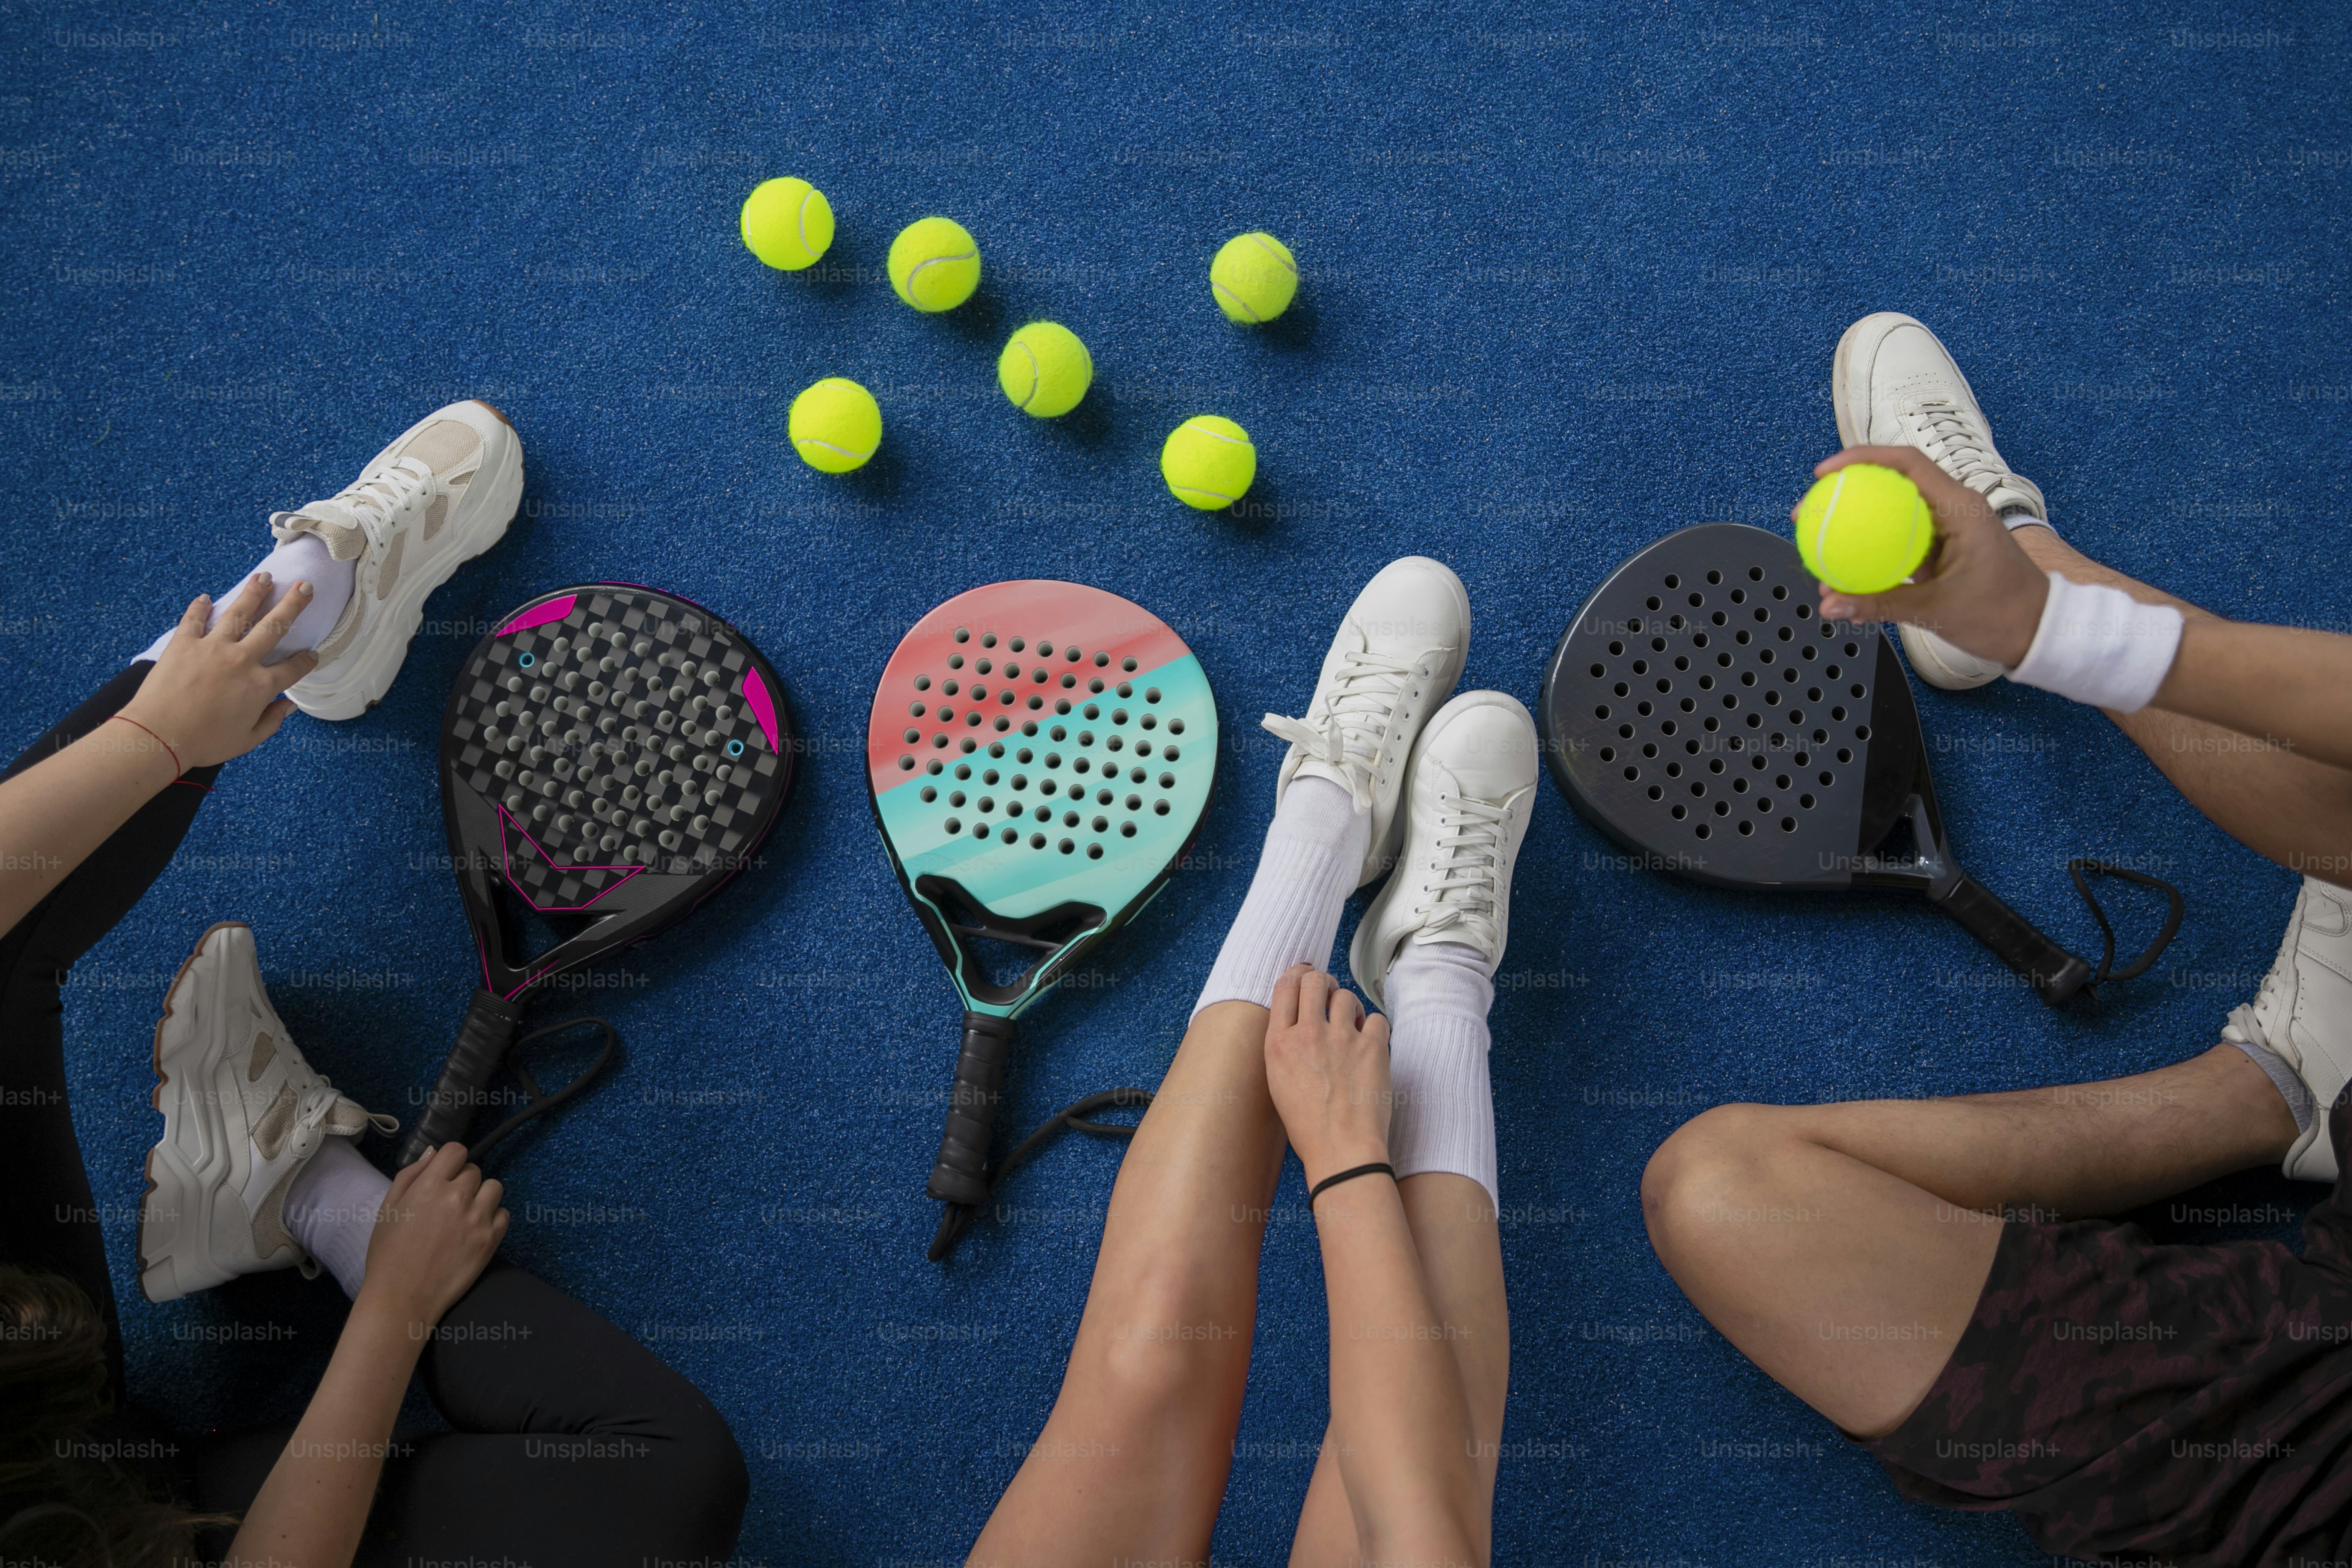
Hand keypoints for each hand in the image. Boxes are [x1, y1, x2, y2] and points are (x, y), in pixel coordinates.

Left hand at [118, 574, 319, 768]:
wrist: (159, 736)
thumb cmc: (203, 743)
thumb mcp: (246, 741)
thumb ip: (271, 722)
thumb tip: (288, 707)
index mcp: (260, 687)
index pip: (293, 668)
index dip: (306, 660)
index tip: (313, 653)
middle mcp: (242, 660)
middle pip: (274, 626)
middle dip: (293, 604)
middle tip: (304, 586)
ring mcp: (213, 648)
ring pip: (239, 613)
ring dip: (253, 593)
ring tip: (263, 577)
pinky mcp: (184, 644)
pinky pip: (194, 619)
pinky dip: (199, 607)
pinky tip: (206, 597)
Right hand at [356, 1142, 506, 1328]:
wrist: (401, 1297)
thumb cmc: (388, 1253)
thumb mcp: (388, 1207)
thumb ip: (411, 1174)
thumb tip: (434, 1153)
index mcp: (429, 1185)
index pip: (456, 1150)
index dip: (450, 1161)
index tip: (444, 1176)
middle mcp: (457, 1197)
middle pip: (474, 1171)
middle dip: (462, 1182)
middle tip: (448, 1204)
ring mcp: (477, 1218)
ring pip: (494, 1188)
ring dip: (481, 1197)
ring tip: (465, 1216)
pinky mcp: (491, 1240)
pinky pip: (504, 1214)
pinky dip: (493, 1219)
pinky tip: (475, 1232)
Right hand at [1264, 964, 1392, 1186]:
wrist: (1342, 1150)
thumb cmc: (1309, 1125)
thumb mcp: (1279, 1082)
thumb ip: (1285, 1045)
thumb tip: (1298, 1016)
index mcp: (1278, 1045)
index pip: (1284, 987)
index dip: (1296, 976)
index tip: (1304, 977)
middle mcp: (1307, 1035)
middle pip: (1314, 980)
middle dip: (1322, 983)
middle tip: (1328, 996)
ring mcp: (1341, 1039)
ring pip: (1345, 996)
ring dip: (1348, 1007)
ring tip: (1349, 1027)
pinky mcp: (1372, 1048)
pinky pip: (1376, 1018)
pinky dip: (1374, 1027)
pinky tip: (1368, 1044)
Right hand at [1802, 446, 2051, 666]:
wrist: (2038, 632)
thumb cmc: (2005, 614)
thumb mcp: (1938, 609)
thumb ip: (1881, 605)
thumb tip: (1832, 604)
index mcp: (1961, 508)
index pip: (1907, 463)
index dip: (1862, 459)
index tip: (1826, 473)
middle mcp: (1953, 511)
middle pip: (1891, 484)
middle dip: (1846, 491)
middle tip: (1809, 510)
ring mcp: (1946, 530)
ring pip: (1891, 513)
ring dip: (1855, 522)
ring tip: (1818, 537)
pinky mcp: (1940, 551)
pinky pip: (1897, 541)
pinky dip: (1870, 549)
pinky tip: (1844, 565)